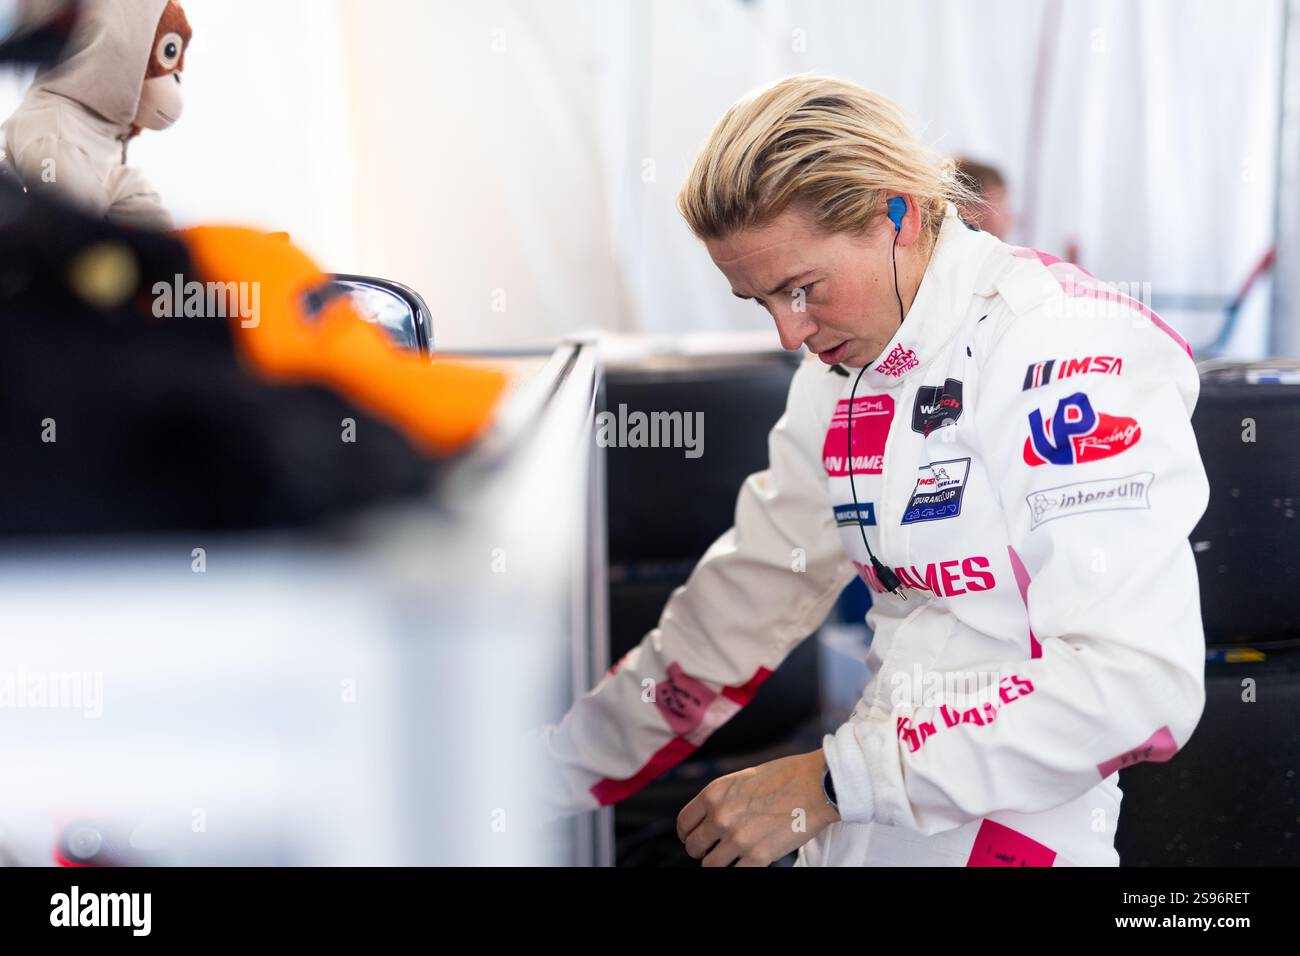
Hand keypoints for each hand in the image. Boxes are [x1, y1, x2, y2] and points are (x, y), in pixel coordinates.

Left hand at [676, 750, 839, 866]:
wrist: (817, 785)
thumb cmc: (785, 777)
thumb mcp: (743, 778)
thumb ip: (723, 798)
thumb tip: (711, 816)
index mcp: (714, 793)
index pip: (684, 823)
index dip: (687, 834)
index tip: (694, 837)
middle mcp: (720, 816)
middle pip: (694, 847)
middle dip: (702, 850)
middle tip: (714, 850)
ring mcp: (738, 838)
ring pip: (710, 865)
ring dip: (719, 863)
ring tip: (732, 857)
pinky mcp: (758, 857)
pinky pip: (734, 873)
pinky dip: (739, 869)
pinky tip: (749, 861)